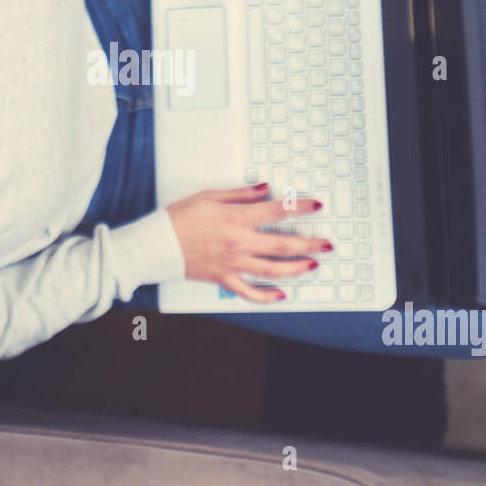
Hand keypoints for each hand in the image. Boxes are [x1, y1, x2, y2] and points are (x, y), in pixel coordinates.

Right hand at [166, 182, 329, 302]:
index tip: (317, 205)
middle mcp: (240, 244)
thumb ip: (240, 194)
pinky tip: (282, 295)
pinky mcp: (224, 279)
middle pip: (283, 245)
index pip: (278, 212)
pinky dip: (267, 296)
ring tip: (314, 265)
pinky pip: (250, 292)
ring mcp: (234, 264)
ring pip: (273, 270)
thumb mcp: (209, 196)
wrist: (158, 244)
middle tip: (328, 244)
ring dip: (297, 269)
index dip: (301, 207)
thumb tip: (264, 188)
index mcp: (237, 220)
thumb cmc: (179, 218)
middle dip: (310, 244)